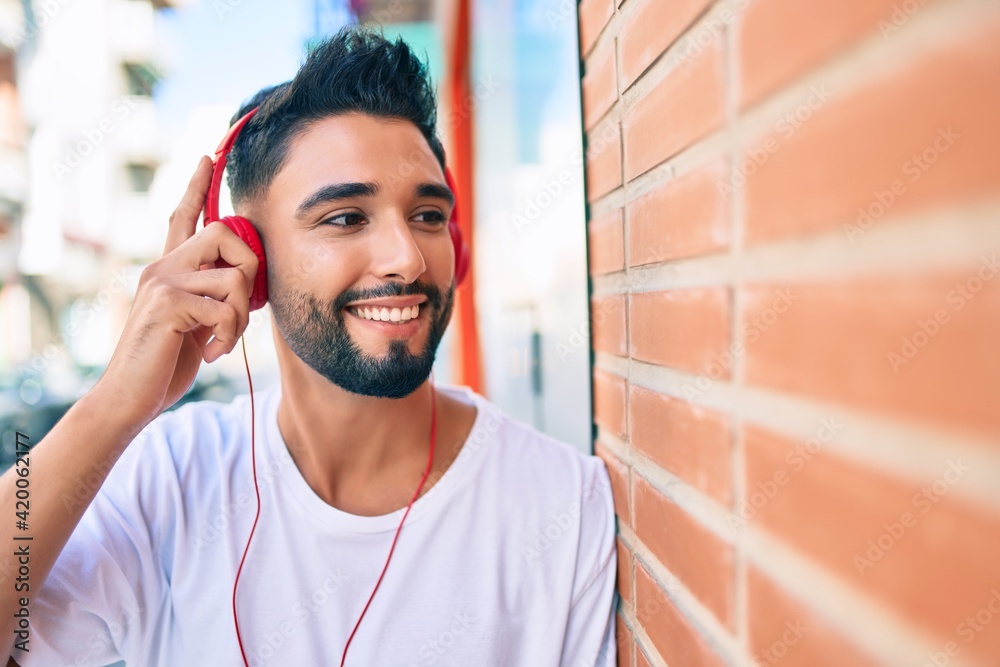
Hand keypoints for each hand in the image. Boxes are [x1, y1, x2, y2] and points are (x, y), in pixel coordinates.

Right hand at [94, 156, 259, 427]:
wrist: (131, 396)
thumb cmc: (165, 362)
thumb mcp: (195, 322)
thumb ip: (211, 295)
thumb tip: (244, 279)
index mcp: (168, 268)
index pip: (183, 217)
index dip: (197, 186)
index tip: (208, 156)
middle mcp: (162, 267)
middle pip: (225, 232)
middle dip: (251, 268)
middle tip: (244, 307)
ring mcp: (163, 283)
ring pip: (234, 278)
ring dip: (242, 317)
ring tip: (225, 339)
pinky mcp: (169, 305)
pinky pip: (225, 309)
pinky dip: (230, 336)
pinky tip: (213, 353)